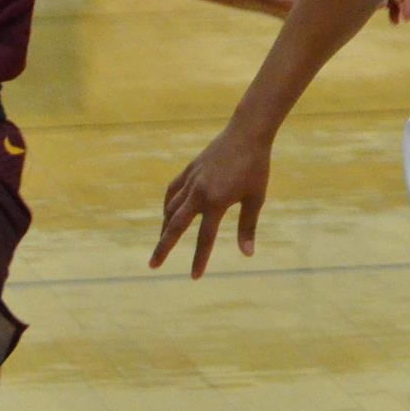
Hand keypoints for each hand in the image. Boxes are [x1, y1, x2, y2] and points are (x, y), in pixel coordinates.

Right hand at [151, 126, 273, 277]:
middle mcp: (198, 193)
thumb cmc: (256, 167)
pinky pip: (172, 191)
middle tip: (153, 265)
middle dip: (163, 247)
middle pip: (175, 226)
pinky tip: (167, 213)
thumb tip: (247, 254)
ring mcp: (191, 180)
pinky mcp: (189, 170)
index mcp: (216, 202)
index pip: (205, 238)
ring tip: (161, 242)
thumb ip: (248, 227)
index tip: (194, 277)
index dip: (200, 259)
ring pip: (171, 208)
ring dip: (165, 227)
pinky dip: (168, 204)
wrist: (247, 133)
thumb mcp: (256, 198)